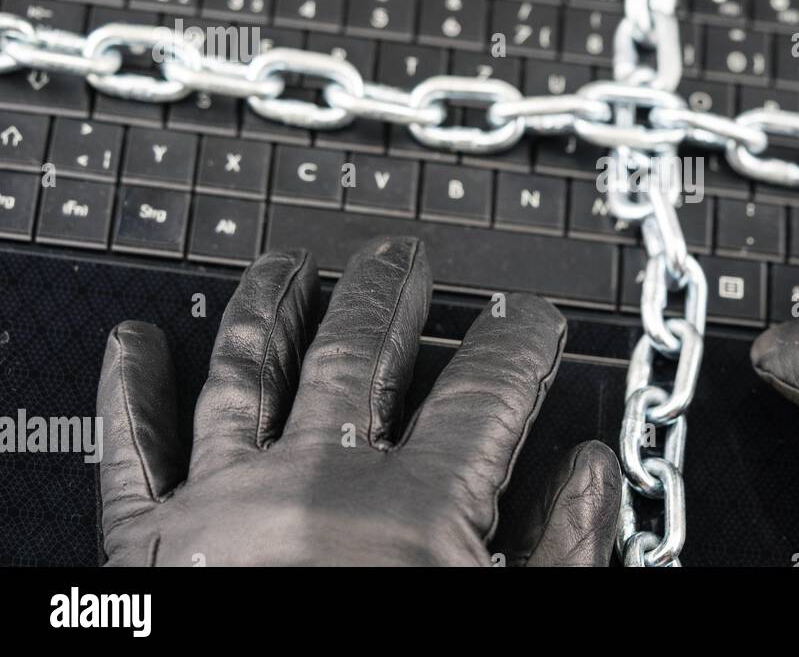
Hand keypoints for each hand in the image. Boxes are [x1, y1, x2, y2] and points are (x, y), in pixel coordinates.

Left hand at [97, 237, 619, 565]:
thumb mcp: (515, 632)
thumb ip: (563, 553)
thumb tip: (590, 475)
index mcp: (415, 513)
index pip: (486, 389)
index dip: (520, 341)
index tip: (530, 321)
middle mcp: (317, 487)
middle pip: (361, 352)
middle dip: (390, 294)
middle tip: (403, 258)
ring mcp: (224, 506)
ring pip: (246, 371)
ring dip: (267, 307)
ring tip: (284, 267)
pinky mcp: (146, 548)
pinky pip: (131, 450)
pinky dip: (129, 391)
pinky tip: (131, 341)